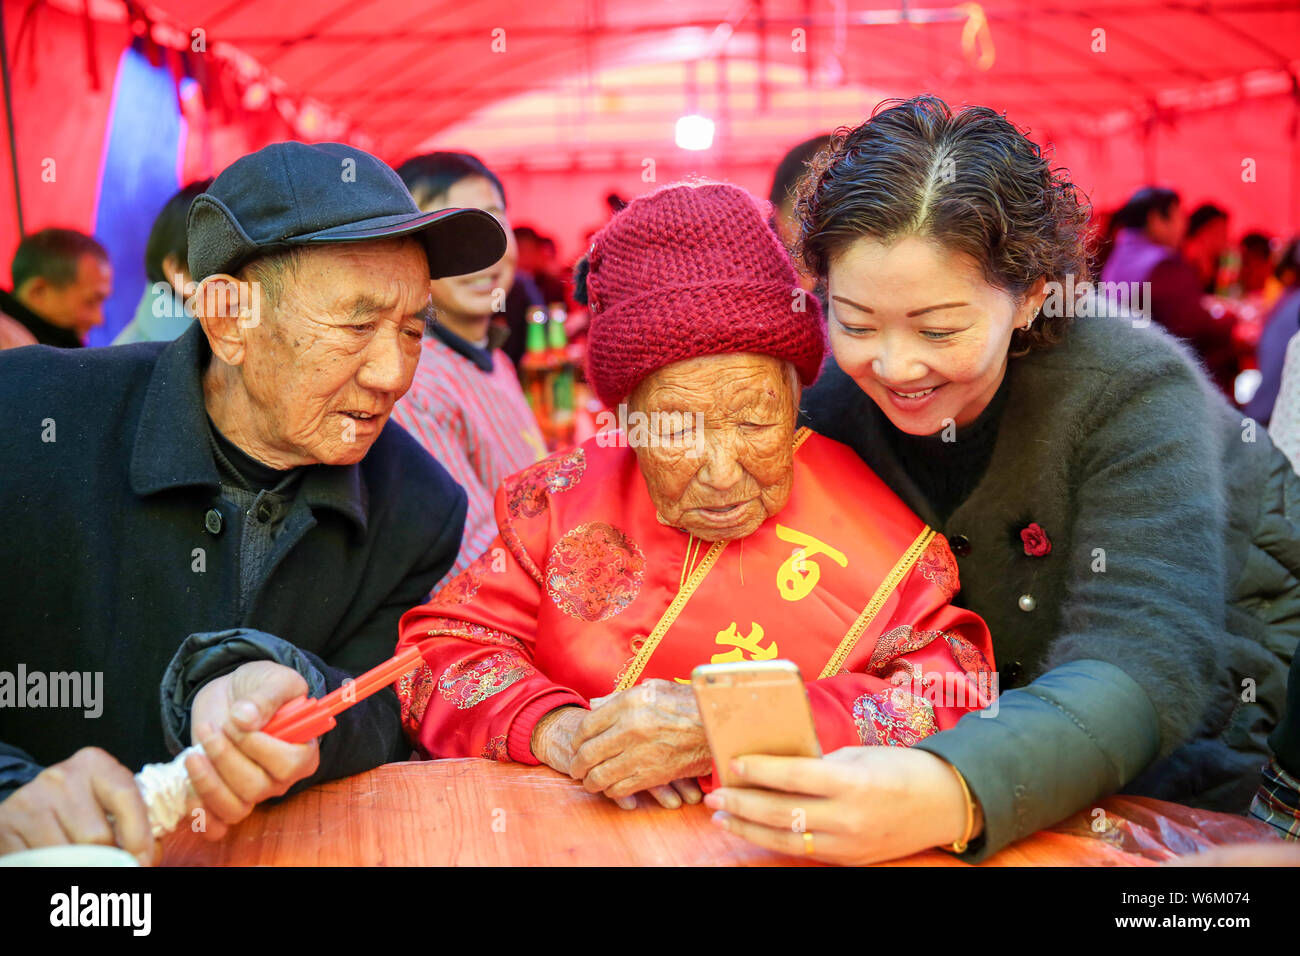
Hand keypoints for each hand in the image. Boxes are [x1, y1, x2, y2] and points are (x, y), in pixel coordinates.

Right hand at [0, 747, 154, 864]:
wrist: (32, 804)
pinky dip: (49, 867)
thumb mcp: (109, 804)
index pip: (126, 796)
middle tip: (109, 865)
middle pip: (97, 836)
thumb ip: (135, 824)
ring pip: (67, 854)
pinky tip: (55, 862)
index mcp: (94, 764)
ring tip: (81, 862)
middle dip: (108, 859)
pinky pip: (36, 862)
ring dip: (79, 866)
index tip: (142, 861)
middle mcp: (60, 777)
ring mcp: (29, 800)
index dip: (139, 835)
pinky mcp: (5, 824)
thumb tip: (145, 859)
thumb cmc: (81, 806)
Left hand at [186, 660, 320, 840]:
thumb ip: (264, 697)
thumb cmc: (261, 687)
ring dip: (208, 783)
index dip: (258, 747)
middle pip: (255, 788)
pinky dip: (200, 812)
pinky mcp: (222, 798)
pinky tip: (188, 783)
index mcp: (302, 753)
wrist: (233, 694)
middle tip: (211, 730)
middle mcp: (279, 780)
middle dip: (226, 759)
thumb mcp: (272, 679)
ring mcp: (250, 793)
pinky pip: (215, 824)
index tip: (237, 722)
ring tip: (193, 753)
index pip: (287, 766)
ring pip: (234, 809)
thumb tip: (244, 718)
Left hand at [532, 704, 702, 809]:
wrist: (717, 728)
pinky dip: (610, 791)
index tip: (576, 745)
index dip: (576, 738)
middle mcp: (630, 729)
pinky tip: (610, 787)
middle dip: (577, 764)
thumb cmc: (687, 704)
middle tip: (576, 768)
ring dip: (589, 781)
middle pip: (588, 753)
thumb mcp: (654, 688)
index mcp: (629, 704)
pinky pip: (620, 789)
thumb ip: (620, 697)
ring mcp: (640, 754)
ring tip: (588, 781)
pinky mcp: (652, 775)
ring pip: (600, 775)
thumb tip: (595, 704)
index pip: (587, 725)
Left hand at [704, 746, 980, 864]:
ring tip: (721, 817)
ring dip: (748, 829)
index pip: (793, 777)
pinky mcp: (849, 860)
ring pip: (786, 840)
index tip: (733, 764)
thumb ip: (818, 763)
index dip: (759, 772)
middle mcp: (848, 818)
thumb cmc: (899, 768)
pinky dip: (775, 841)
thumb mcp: (857, 756)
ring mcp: (848, 844)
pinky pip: (805, 852)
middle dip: (742, 804)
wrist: (942, 803)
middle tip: (714, 795)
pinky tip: (754, 830)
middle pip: (782, 813)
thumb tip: (776, 765)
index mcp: (851, 783)